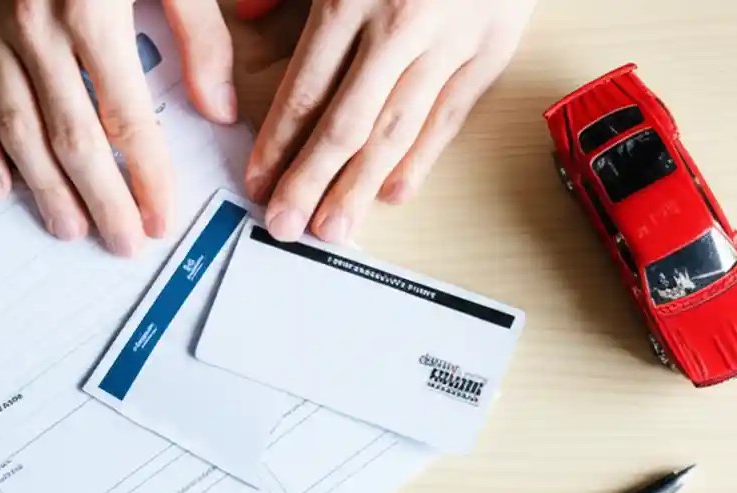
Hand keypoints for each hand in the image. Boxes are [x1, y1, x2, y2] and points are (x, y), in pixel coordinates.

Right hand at [0, 0, 236, 254]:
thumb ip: (200, 36)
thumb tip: (220, 108)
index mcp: (91, 11)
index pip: (126, 117)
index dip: (146, 175)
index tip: (161, 218)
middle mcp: (34, 28)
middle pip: (71, 139)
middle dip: (100, 200)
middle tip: (120, 243)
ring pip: (17, 130)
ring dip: (44, 188)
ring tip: (69, 228)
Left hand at [242, 0, 536, 243]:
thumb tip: (246, 14)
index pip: (305, 91)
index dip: (277, 145)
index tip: (256, 183)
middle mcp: (399, 27)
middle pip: (345, 124)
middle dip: (310, 183)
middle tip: (285, 226)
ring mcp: (449, 42)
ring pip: (396, 131)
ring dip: (359, 187)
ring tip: (333, 228)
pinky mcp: (490, 50)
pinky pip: (450, 116)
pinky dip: (421, 159)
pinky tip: (392, 194)